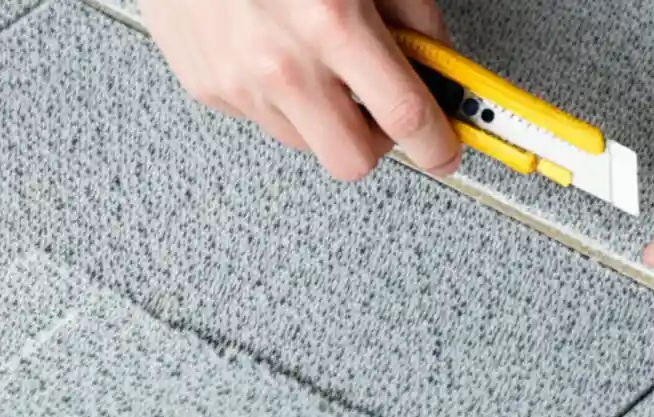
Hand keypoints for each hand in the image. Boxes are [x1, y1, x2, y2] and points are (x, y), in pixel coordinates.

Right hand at [142, 0, 460, 179]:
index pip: (404, 116)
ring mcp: (238, 82)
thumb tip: (438, 69)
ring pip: (307, 143)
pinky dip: (282, 98)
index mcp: (332, 23)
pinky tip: (277, 51)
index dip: (436, 144)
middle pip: (352, 160)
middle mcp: (282, 62)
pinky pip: (264, 118)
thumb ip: (412, 19)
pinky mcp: (207, 88)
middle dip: (375, 142)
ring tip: (318, 60)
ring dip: (325, 116)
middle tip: (379, 107)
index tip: (445, 150)